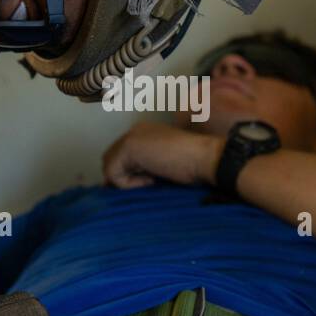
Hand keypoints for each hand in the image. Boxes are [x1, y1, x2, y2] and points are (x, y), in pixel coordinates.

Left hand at [102, 122, 223, 189]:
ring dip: (127, 181)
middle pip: (109, 159)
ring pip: (110, 166)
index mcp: (144, 133)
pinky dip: (128, 183)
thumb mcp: (162, 165)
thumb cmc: (193, 166)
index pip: (120, 155)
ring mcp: (130, 137)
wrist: (205, 158)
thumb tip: (116, 184)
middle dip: (121, 177)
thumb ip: (143, 168)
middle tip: (147, 184)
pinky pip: (113, 173)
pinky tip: (150, 180)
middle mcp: (134, 131)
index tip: (149, 182)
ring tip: (151, 181)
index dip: (127, 174)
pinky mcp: (129, 147)